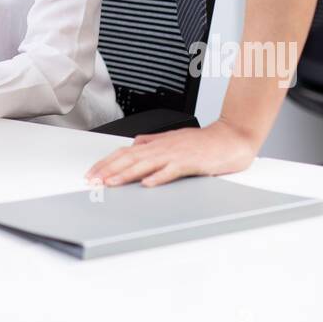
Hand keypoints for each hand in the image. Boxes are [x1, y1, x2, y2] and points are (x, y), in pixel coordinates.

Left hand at [85, 119, 257, 188]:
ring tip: (111, 183)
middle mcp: (162, 147)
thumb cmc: (204, 142)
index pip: (124, 152)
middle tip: (93, 180)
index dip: (106, 162)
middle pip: (130, 158)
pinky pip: (172, 170)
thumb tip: (135, 143)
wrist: (230, 138)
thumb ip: (153, 141)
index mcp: (156, 144)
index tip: (92, 173)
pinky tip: (148, 184)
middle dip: (108, 169)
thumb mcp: (173, 139)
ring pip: (146, 163)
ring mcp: (176, 154)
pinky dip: (159, 176)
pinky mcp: (191, 162)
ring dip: (126, 174)